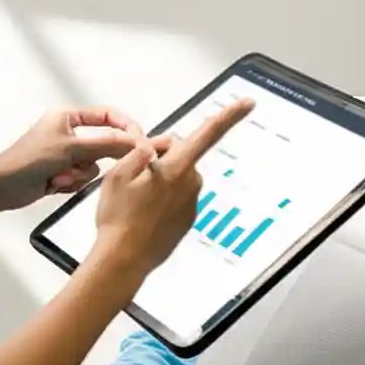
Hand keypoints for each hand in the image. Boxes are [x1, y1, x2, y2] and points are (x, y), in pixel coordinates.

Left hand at [0, 107, 161, 212]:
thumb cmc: (27, 160)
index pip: (108, 115)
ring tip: (57, 176)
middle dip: (92, 159)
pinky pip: (82, 177)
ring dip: (78, 174)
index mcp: (68, 116)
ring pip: (93, 164)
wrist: (1, 187)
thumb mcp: (71, 149)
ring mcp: (66, 153)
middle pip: (103, 143)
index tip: (140, 141)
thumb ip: (106, 145)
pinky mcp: (62, 172)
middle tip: (88, 165)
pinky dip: (70, 183)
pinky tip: (53, 184)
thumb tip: (136, 142)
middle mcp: (69, 132)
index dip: (126, 127)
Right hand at [91, 98, 254, 275]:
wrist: (123, 260)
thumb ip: (139, 152)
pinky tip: (142, 212)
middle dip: (162, 156)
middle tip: (134, 171)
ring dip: (160, 180)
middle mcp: (190, 184)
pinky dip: (161, 199)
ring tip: (134, 197)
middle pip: (181, 155)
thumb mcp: (117, 174)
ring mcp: (190, 204)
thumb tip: (152, 147)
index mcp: (176, 168)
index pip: (208, 133)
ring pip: (177, 177)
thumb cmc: (119, 220)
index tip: (247, 103)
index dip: (229, 115)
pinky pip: (176, 198)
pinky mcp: (187, 220)